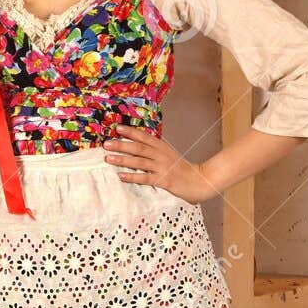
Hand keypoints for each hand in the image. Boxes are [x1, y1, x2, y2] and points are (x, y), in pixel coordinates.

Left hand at [103, 130, 218, 202]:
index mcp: (162, 147)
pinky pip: (145, 178)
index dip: (130, 132)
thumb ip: (154, 150)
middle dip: (121, 145)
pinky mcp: (164, 180)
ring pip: (140, 161)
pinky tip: (121, 176)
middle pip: (138, 148)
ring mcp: (162, 167)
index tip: (117, 128)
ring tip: (108, 158)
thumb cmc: (182, 168)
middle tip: (106, 144)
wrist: (201, 180)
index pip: (144, 137)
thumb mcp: (168, 155)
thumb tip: (136, 146)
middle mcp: (161, 155)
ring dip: (123, 160)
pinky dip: (132, 177)